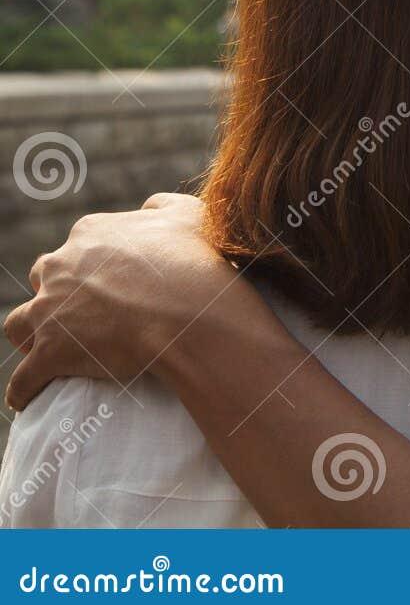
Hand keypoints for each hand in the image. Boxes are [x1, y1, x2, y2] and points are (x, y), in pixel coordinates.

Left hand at [3, 192, 246, 409]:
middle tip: (82, 311)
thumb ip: (162, 206)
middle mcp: (61, 266)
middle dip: (55, 293)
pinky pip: (24, 377)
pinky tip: (28, 398)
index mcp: (92, 233)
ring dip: (29, 335)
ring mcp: (51, 310)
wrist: (188, 311)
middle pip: (43, 278)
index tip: (112, 281)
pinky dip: (24, 388)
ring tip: (45, 349)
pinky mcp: (50, 352)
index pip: (78, 245)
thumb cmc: (195, 261)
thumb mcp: (188, 215)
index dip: (93, 264)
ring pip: (19, 323)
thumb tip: (148, 208)